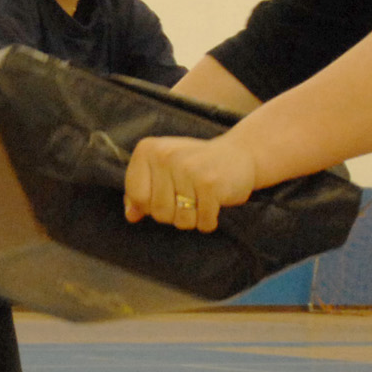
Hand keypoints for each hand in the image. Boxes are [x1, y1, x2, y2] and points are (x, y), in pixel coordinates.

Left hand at [125, 132, 259, 231]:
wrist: (240, 154)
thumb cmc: (196, 165)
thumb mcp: (164, 170)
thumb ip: (142, 190)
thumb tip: (131, 215)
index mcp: (148, 150)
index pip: (136, 196)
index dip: (151, 205)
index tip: (168, 193)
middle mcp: (165, 156)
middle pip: (157, 212)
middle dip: (174, 214)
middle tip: (190, 197)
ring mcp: (187, 169)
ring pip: (180, 220)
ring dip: (193, 219)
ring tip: (201, 200)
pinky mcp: (210, 184)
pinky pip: (203, 222)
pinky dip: (209, 221)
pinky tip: (215, 204)